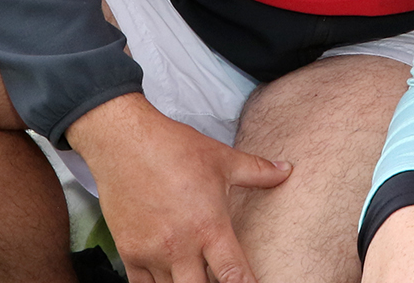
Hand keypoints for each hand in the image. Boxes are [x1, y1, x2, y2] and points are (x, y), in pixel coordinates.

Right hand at [67, 92, 290, 282]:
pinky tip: (169, 279)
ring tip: (196, 274)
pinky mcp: (129, 253)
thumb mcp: (224, 159)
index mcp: (209, 226)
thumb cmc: (176, 149)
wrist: (126, 143)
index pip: (234, 275)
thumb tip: (287, 170)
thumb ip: (258, 171)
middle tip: (220, 278)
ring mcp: (152, 253)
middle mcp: (181, 246)